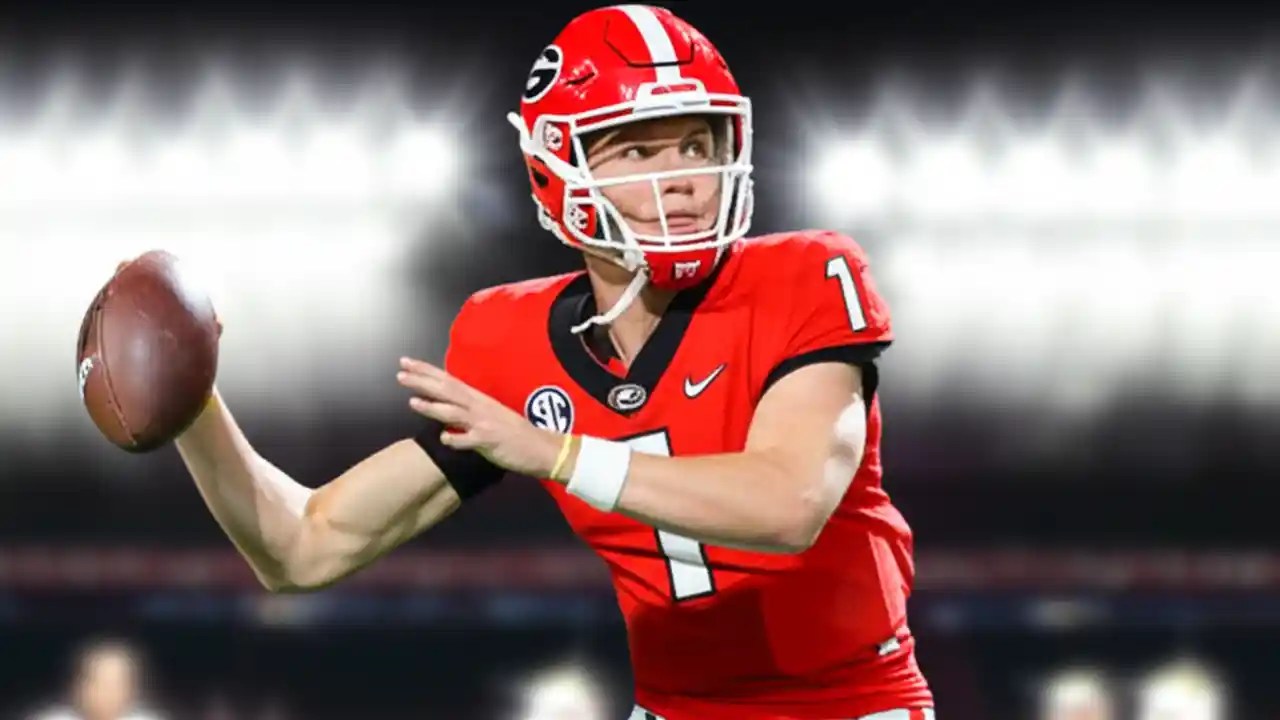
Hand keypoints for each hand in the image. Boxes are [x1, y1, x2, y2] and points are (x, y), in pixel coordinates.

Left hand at [397, 357, 562, 477]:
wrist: (542, 449)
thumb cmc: (516, 434)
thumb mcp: (492, 417)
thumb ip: (469, 413)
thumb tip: (446, 414)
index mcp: (480, 399)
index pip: (449, 380)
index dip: (427, 371)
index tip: (407, 362)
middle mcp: (480, 407)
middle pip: (448, 390)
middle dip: (423, 381)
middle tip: (400, 372)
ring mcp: (484, 423)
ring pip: (454, 412)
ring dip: (433, 406)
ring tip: (412, 401)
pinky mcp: (489, 441)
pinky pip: (468, 440)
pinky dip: (454, 439)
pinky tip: (443, 438)